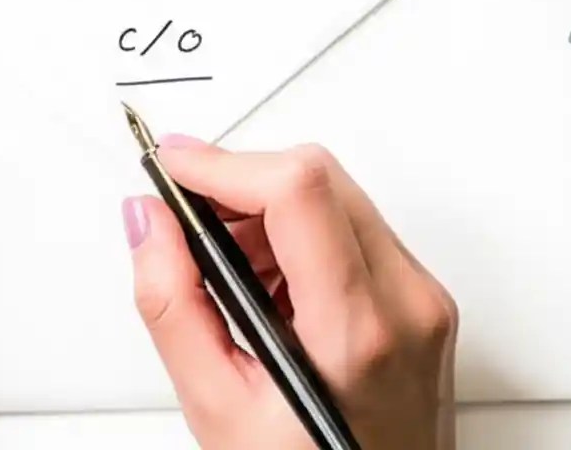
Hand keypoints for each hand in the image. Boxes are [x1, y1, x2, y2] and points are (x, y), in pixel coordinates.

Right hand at [124, 137, 456, 449]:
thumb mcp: (217, 407)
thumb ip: (173, 304)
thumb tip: (148, 223)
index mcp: (358, 331)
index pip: (298, 191)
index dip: (223, 164)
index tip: (173, 166)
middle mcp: (407, 302)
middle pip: (318, 177)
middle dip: (238, 181)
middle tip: (185, 212)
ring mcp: (422, 297)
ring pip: (336, 193)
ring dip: (266, 207)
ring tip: (226, 268)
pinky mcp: (421, 297)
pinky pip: (354, 226)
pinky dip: (297, 233)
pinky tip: (266, 282)